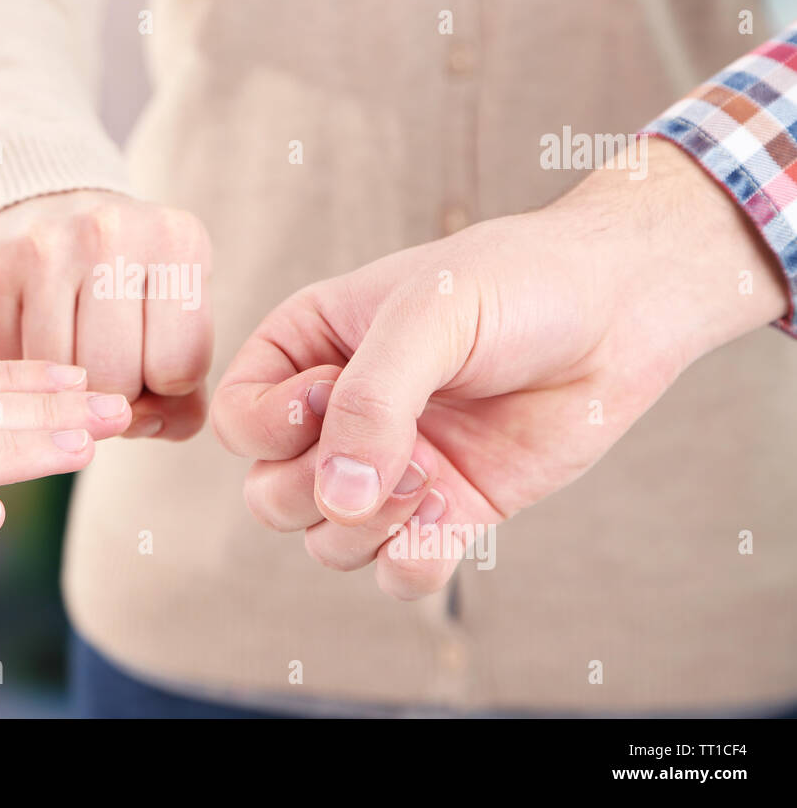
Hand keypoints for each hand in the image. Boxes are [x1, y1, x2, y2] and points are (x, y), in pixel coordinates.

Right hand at [0, 190, 212, 438]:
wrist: (49, 210)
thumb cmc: (129, 285)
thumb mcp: (179, 321)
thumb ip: (183, 399)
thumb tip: (138, 425)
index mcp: (179, 241)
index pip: (179, 369)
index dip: (166, 388)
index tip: (153, 358)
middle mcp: (112, 231)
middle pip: (116, 380)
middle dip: (115, 393)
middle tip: (111, 359)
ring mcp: (44, 246)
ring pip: (60, 380)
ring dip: (68, 387)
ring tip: (76, 347)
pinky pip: (11, 364)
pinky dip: (26, 369)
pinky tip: (38, 333)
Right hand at [211, 140, 787, 598]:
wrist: (621, 310)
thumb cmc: (518, 285)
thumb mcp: (429, 315)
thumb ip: (371, 403)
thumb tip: (338, 502)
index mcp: (308, 350)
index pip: (236, 420)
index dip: (273, 426)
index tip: (336, 388)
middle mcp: (339, 416)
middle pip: (269, 496)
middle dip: (320, 492)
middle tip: (398, 451)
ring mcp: (391, 467)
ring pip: (326, 542)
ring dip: (369, 530)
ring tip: (432, 479)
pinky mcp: (448, 511)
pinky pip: (398, 573)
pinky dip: (415, 562)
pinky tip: (455, 515)